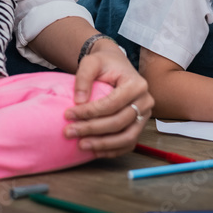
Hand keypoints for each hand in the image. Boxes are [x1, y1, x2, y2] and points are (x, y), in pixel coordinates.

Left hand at [64, 43, 153, 157]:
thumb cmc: (104, 63)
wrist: (115, 65)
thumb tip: (79, 101)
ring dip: (103, 144)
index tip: (67, 114)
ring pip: (127, 138)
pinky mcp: (139, 126)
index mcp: (137, 84)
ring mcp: (145, 116)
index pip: (111, 104)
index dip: (89, 112)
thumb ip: (83, 77)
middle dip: (92, 129)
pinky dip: (113, 150)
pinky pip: (129, 144)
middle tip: (69, 132)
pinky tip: (94, 151)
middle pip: (119, 122)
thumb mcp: (91, 61)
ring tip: (81, 145)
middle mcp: (145, 101)